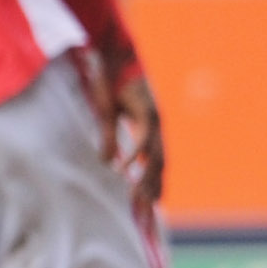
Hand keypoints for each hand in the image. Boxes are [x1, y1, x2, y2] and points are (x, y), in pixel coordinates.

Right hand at [81, 50, 164, 220]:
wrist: (112, 55)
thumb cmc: (111, 84)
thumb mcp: (107, 116)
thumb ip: (109, 139)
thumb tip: (108, 162)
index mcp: (150, 128)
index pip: (156, 161)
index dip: (155, 183)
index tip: (152, 205)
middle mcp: (156, 125)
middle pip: (159, 164)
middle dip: (153, 188)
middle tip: (146, 212)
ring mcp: (154, 118)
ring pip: (154, 156)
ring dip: (146, 178)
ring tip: (138, 198)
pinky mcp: (145, 110)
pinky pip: (141, 138)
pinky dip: (133, 155)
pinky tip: (123, 169)